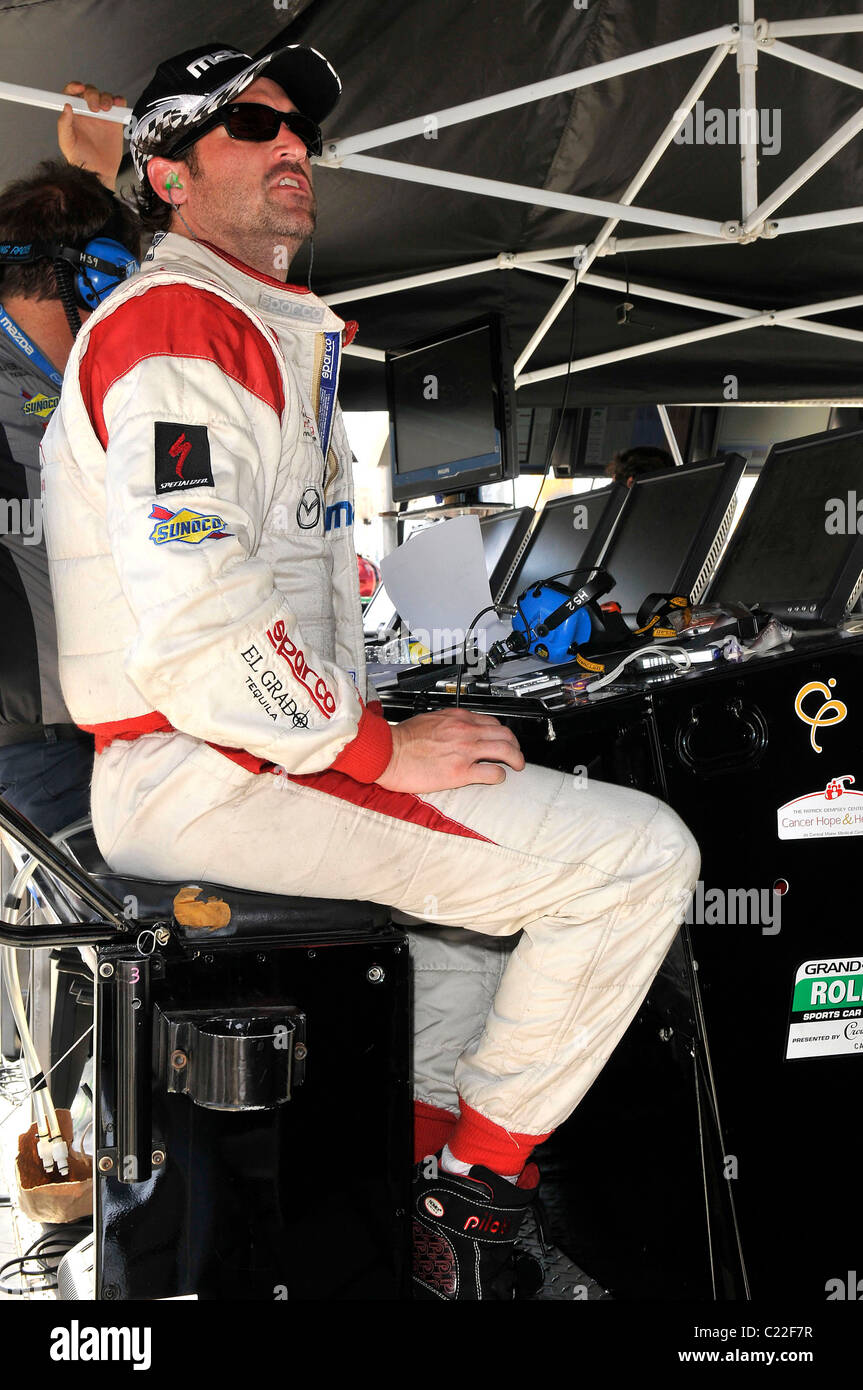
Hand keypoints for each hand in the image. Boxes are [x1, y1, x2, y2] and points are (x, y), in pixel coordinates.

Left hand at [58, 81, 126, 189]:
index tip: (78, 88)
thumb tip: (66, 107)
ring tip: (105, 110)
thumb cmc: (81, 161)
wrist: (98, 173)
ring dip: (106, 98)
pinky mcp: (115, 121)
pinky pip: (118, 105)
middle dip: (92, 94)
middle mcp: (87, 113)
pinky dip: (119, 101)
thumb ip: (64, 124)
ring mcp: (102, 116)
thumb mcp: (67, 143)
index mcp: (74, 116)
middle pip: (90, 92)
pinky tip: (117, 106)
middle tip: (94, 107)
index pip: (72, 94)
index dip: (74, 87)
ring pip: (104, 96)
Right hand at [376, 708, 524, 792]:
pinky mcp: (460, 771)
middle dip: (515, 744)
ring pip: (505, 750)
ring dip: (516, 759)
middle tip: (516, 753)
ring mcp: (465, 751)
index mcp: (456, 718)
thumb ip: (446, 723)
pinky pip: (492, 772)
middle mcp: (465, 731)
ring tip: (517, 766)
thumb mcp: (428, 720)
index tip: (502, 738)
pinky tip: (497, 778)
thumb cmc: (400, 739)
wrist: (387, 752)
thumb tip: (455, 729)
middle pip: (504, 734)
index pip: (491, 721)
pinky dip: (500, 775)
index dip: (501, 731)